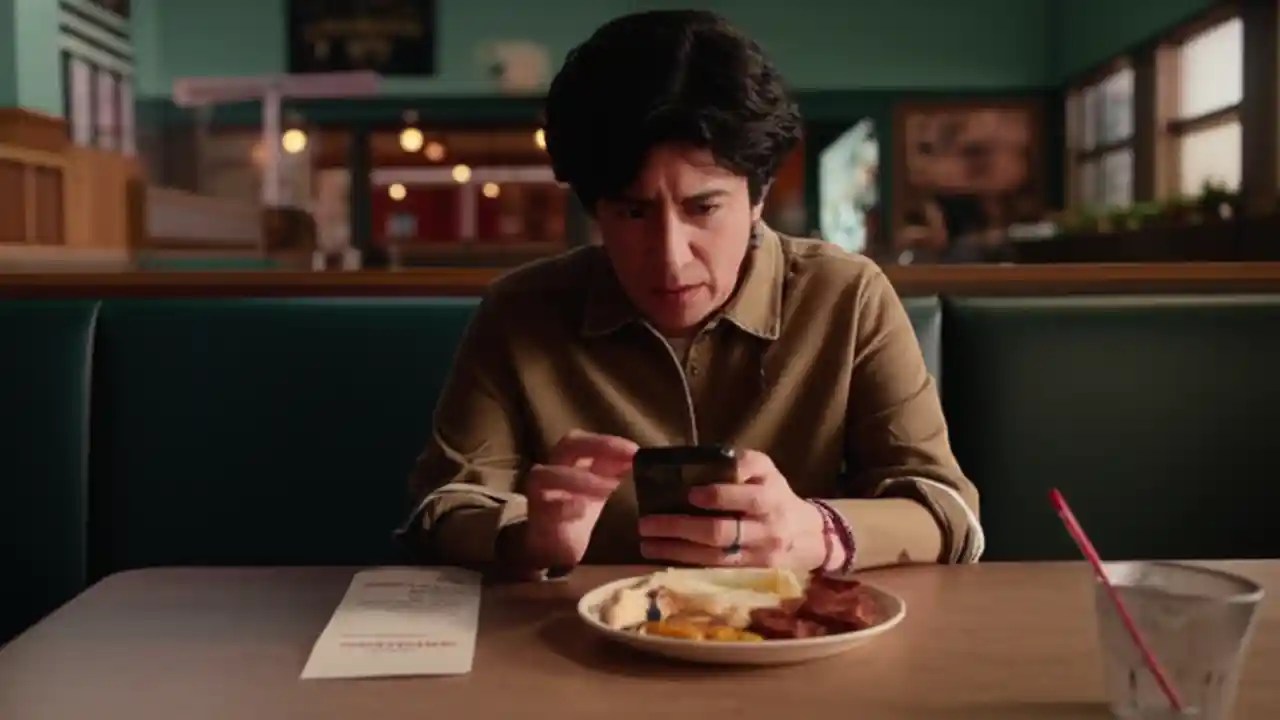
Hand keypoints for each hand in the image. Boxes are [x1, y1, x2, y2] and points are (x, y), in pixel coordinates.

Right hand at [517, 429, 637, 569]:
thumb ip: (617, 473)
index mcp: (572, 461)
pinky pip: (544, 507)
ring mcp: (540, 492)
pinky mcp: (536, 518)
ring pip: (549, 474)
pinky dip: (563, 507)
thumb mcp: (602, 490)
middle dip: (598, 447)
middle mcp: (554, 469)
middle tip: (626, 458)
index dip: (610, 442)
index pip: (588, 441)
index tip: (636, 451)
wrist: (550, 546)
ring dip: (580, 478)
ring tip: (608, 486)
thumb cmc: (577, 512)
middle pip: (569, 444)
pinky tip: (581, 510)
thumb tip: (642, 460)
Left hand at [638, 449, 827, 568]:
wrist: (808, 536)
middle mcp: (767, 529)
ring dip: (676, 550)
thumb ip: (740, 463)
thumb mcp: (766, 470)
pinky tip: (664, 557)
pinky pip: (715, 570)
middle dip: (681, 527)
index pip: (747, 498)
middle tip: (647, 522)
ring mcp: (759, 556)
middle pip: (722, 532)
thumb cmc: (775, 494)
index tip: (689, 493)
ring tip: (646, 543)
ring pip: (714, 556)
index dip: (718, 496)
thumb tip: (698, 461)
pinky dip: (688, 563)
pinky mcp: (751, 575)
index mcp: (771, 497)